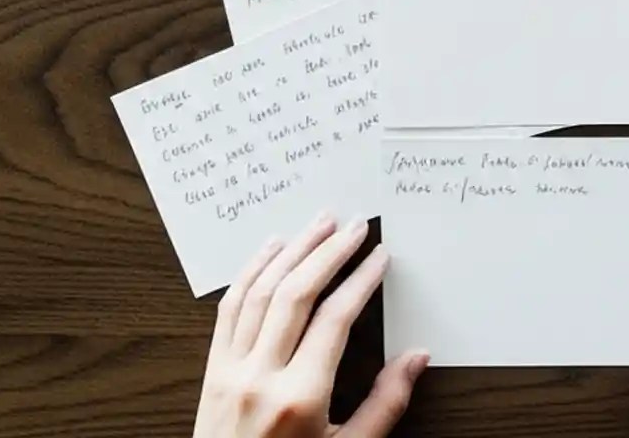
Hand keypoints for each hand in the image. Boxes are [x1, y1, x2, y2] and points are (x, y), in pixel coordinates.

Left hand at [193, 213, 428, 437]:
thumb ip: (385, 405)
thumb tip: (417, 357)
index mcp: (300, 398)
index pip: (335, 320)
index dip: (361, 281)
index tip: (380, 255)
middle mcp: (260, 376)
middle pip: (296, 294)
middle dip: (329, 253)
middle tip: (355, 224)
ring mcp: (230, 370)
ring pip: (260, 292)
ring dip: (292, 251)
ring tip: (319, 223)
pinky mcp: (211, 370)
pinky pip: (229, 308)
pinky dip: (250, 271)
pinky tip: (270, 249)